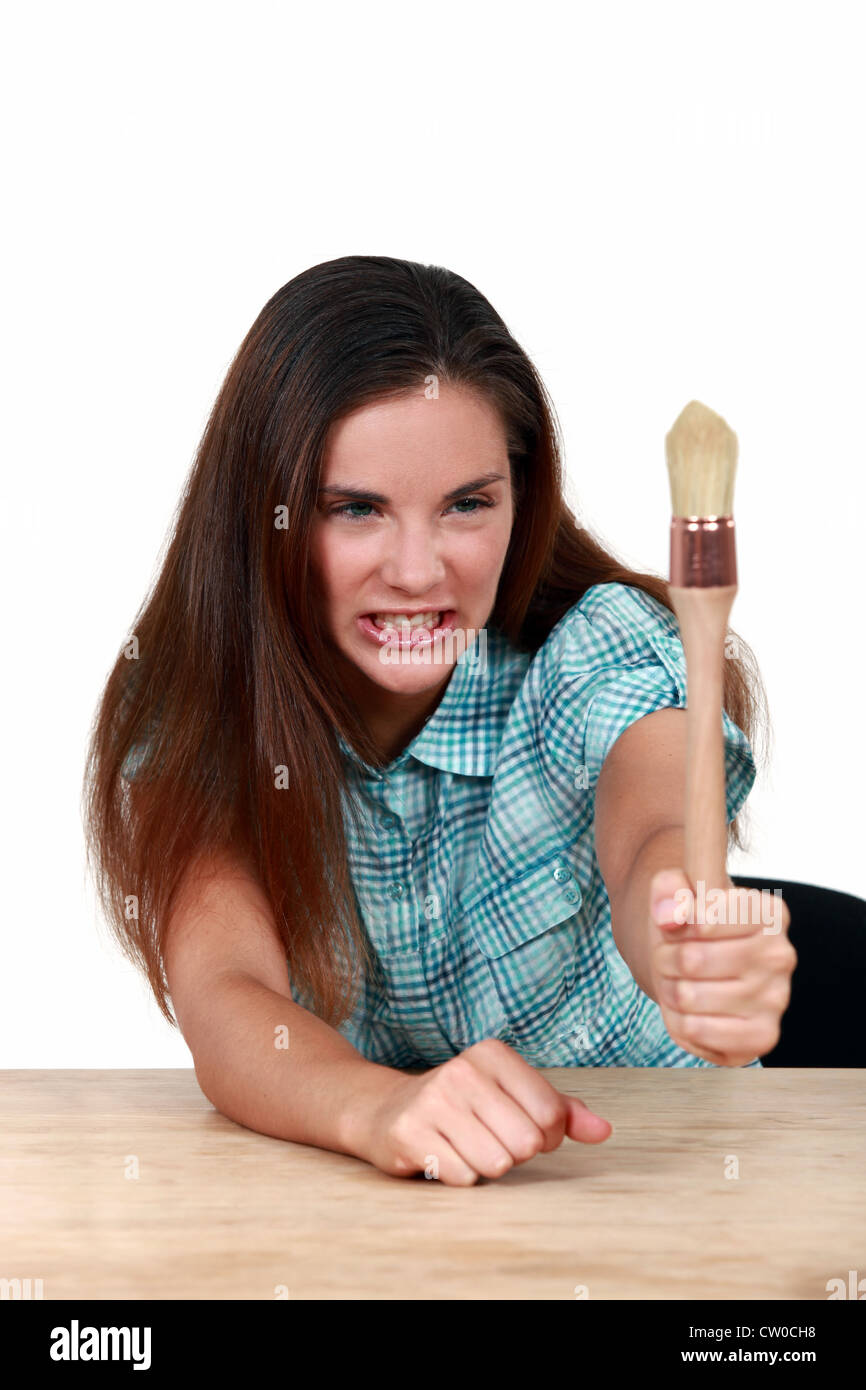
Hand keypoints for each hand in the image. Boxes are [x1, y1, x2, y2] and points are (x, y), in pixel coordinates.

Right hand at [358, 1038, 612, 1184]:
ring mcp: (433, 1101)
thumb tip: (603, 1130)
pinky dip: (458, 1176)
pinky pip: (463, 1177)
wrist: (386, 1111)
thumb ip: (562, 1112)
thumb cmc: (464, 1106)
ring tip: (464, 1146)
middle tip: (487, 1138)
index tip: (517, 1126)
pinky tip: (442, 1155)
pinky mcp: (410, 1133)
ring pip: (496, 1163)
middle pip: (525, 1143)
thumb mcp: (513, 1097)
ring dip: (485, 1166)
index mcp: (492, 1054)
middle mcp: (462, 1071)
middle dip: (514, 1153)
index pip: (551, 1113)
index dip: (544, 1135)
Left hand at [648, 869, 796, 1065]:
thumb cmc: (690, 928)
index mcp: (768, 913)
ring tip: (681, 982)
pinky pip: (694, 1030)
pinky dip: (678, 1022)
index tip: (681, 924)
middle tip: (670, 958)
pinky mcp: (762, 1037)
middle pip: (692, 960)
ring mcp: (776, 999)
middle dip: (665, 959)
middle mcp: (781, 956)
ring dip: (669, 990)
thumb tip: (670, 916)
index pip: (703, 918)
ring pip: (688, 997)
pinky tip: (691, 1011)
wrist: (698, 972)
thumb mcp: (676, 892)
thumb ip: (669, 888)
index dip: (674, 923)